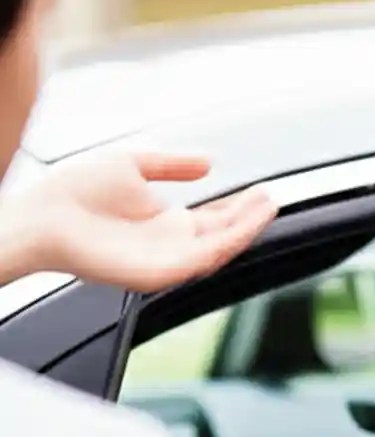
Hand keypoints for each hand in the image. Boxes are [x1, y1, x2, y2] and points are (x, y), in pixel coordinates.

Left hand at [1, 151, 277, 291]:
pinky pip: (202, 260)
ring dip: (247, 229)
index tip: (261, 191)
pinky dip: (228, 243)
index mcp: (165, 223)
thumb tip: (210, 162)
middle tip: (271, 198)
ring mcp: (165, 260)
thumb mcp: (134, 164)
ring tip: (267, 206)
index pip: (214, 219)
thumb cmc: (73, 191)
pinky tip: (243, 223)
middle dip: (250, 218)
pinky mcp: (158, 273)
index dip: (240, 207)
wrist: (41, 216)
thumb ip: (173, 164)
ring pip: (219, 250)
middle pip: (223, 235)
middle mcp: (169, 244)